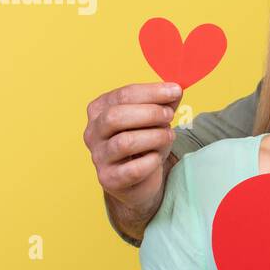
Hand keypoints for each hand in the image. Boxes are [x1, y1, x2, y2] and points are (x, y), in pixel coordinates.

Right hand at [84, 82, 183, 220]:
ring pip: (124, 142)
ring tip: (168, 136)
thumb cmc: (145, 144)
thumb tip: (175, 90)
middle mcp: (93, 132)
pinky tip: (157, 157)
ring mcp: (98, 157)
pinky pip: (132, 169)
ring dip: (154, 137)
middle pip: (115, 116)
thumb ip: (163, 104)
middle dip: (149, 113)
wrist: (139, 180)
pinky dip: (151, 161)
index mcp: (99, 110)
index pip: (122, 95)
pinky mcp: (109, 179)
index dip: (152, 92)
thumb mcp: (155, 120)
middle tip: (170, 116)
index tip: (175, 91)